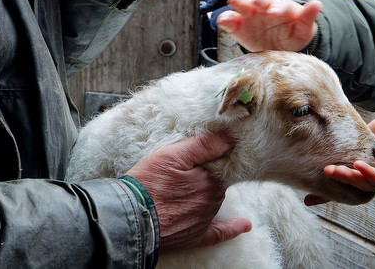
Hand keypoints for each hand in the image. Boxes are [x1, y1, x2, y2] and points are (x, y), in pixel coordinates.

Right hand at [129, 131, 251, 250]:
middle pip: (217, 183)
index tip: (204, 154)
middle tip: (188, 170)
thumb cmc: (148, 184)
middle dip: (208, 176)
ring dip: (209, 194)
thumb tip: (230, 137)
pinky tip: (244, 225)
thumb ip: (205, 144)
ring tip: (188, 188)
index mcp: (210, 180)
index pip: (222, 165)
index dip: (213, 158)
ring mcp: (204, 220)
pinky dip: (233, 229)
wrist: (130, 219)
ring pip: (214, 202)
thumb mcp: (173, 155)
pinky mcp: (195, 237)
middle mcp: (212, 201)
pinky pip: (219, 234)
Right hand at [219, 0, 321, 51]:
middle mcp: (265, 8)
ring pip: (244, 4)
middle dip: (259, 0)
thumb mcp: (303, 28)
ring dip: (239, 2)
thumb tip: (318, 3)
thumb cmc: (293, 34)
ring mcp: (250, 16)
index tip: (274, 13)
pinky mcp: (239, 27)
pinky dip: (225, 19)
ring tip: (234, 3)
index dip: (277, 6)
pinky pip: (231, 21)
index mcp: (282, 7)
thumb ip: (308, 17)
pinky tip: (222, 20)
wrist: (279, 48)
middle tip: (257, 3)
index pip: (280, 3)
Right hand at [316, 111, 374, 196]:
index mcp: (367, 165)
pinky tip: (358, 166)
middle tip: (316, 180)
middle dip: (333, 186)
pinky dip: (368, 175)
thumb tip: (335, 144)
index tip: (308, 196)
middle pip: (351, 186)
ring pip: (363, 184)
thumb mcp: (370, 132)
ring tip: (331, 170)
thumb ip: (354, 141)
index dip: (328, 185)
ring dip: (347, 178)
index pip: (345, 177)